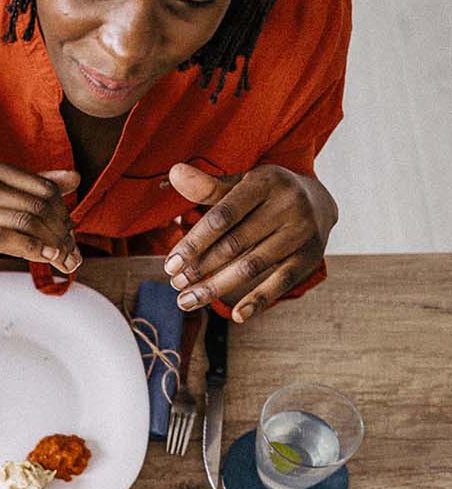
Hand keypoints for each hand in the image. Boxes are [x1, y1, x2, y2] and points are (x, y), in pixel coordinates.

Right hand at [0, 162, 81, 291]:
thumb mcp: (1, 207)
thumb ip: (34, 190)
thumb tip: (75, 178)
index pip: (43, 189)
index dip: (64, 215)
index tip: (71, 238)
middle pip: (36, 207)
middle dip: (61, 234)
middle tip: (72, 256)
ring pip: (23, 222)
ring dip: (51, 244)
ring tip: (64, 262)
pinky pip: (2, 237)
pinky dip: (29, 248)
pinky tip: (44, 258)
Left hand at [164, 163, 336, 321]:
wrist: (319, 201)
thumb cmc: (265, 196)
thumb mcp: (241, 185)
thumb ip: (208, 187)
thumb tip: (174, 172)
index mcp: (266, 182)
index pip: (222, 216)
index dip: (193, 243)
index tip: (170, 265)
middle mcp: (288, 205)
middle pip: (234, 244)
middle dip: (200, 267)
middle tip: (176, 284)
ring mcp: (301, 232)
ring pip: (251, 266)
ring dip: (216, 287)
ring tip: (187, 301)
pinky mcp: (310, 257)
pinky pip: (281, 283)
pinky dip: (258, 301)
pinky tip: (236, 315)